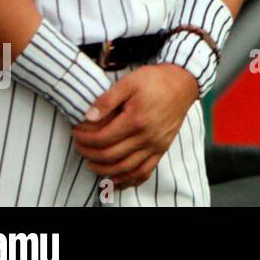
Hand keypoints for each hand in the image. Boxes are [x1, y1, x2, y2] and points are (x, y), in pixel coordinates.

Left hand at [71, 64, 199, 189]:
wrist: (183, 83)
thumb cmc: (155, 80)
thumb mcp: (129, 82)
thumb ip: (107, 100)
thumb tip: (88, 117)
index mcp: (136, 120)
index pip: (103, 138)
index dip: (85, 138)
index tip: (76, 132)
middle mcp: (146, 136)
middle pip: (110, 156)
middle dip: (89, 153)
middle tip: (79, 146)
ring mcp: (156, 145)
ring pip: (125, 168)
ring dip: (104, 170)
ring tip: (91, 163)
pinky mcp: (162, 148)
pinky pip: (144, 171)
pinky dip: (129, 179)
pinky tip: (117, 179)